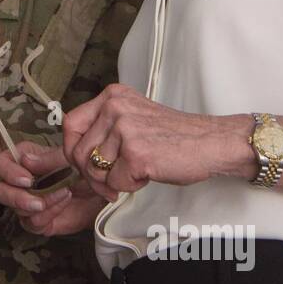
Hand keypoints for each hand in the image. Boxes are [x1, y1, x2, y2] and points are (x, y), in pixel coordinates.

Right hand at [0, 141, 104, 235]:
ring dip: (41, 204)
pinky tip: (64, 202)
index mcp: (22, 160)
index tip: (27, 179)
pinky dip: (49, 213)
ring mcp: (28, 203)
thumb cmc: (84, 169)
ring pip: (17, 211)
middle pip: (0, 192)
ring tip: (64, 194)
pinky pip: (33, 223)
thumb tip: (25, 160)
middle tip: (37, 201)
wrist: (102, 191)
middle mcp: (20, 183)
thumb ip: (48, 159)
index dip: (8, 173)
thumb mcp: (68, 158)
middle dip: (17, 198)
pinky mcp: (38, 221)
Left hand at [63, 83, 239, 198]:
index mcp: (112, 96)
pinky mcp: (136, 153)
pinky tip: (146, 174)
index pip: (70, 125)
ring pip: (94, 170)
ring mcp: (125, 129)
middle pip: (78, 152)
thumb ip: (103, 129)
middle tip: (111, 181)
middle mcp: (115, 108)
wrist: (212, 142)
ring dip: (111, 182)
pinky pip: (114, 183)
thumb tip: (72, 156)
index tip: (85, 164)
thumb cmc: (174, 136)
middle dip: (91, 175)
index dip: (73, 150)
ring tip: (134, 172)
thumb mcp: (133, 118)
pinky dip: (129, 187)